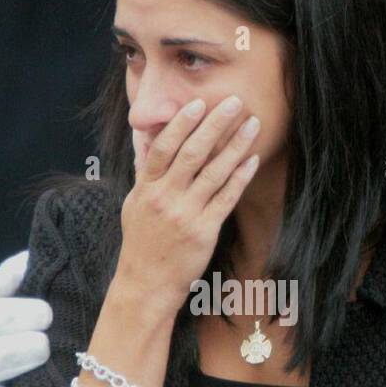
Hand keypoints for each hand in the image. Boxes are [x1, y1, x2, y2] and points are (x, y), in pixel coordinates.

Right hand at [117, 94, 260, 316]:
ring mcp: (185, 215)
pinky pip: (225, 199)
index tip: (199, 103)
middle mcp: (165, 198)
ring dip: (235, 146)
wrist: (146, 284)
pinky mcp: (204, 231)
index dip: (182, 123)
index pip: (164, 148)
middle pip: (192, 153)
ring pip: (213, 173)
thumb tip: (144, 139)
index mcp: (146, 188)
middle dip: (215, 125)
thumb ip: (144, 171)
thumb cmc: (141, 243)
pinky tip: (252, 161)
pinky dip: (239, 178)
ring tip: (251, 125)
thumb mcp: (134, 204)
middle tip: (234, 102)